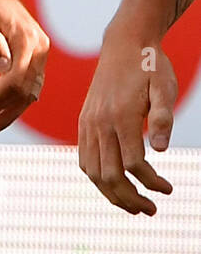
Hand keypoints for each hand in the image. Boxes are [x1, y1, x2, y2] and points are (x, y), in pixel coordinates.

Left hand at [0, 0, 49, 137]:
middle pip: (26, 90)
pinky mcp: (34, 56)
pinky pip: (28, 84)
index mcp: (28, 37)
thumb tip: (3, 66)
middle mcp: (39, 47)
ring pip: (30, 91)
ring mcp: (39, 52)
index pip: (16, 79)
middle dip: (3, 110)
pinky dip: (15, 100)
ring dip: (11, 110)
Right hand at [78, 23, 176, 215]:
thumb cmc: (149, 66)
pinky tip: (114, 183)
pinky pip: (84, 159)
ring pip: (93, 172)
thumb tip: (162, 150)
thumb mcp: (165, 87)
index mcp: (120, 115)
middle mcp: (99, 122)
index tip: (168, 190)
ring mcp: (88, 122)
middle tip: (151, 210)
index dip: (152, 183)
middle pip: (110, 175)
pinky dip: (97, 178)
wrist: (124, 43)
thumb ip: (164, 118)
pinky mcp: (84, 121)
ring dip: (112, 195)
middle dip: (131, 199)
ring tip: (134, 206)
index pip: (133, 164)